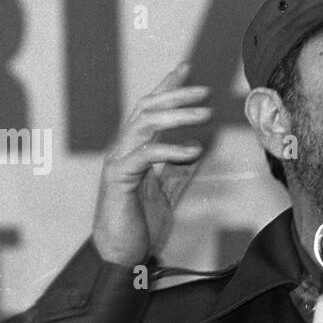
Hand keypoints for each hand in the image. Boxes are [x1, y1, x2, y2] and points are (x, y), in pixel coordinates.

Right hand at [91, 63, 210, 265]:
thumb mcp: (163, 193)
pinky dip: (171, 150)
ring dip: (176, 116)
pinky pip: (145, 156)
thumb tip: (194, 150)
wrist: (119, 253)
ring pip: (144, 124)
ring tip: (205, 114)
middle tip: (205, 91)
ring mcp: (118, 161)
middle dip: (176, 95)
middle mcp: (122, 149)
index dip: (167, 87)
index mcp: (134, 149)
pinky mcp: (118, 179)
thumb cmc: (138, 224)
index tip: (186, 68)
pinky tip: (193, 152)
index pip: (150, 109)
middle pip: (146, 108)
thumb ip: (175, 171)